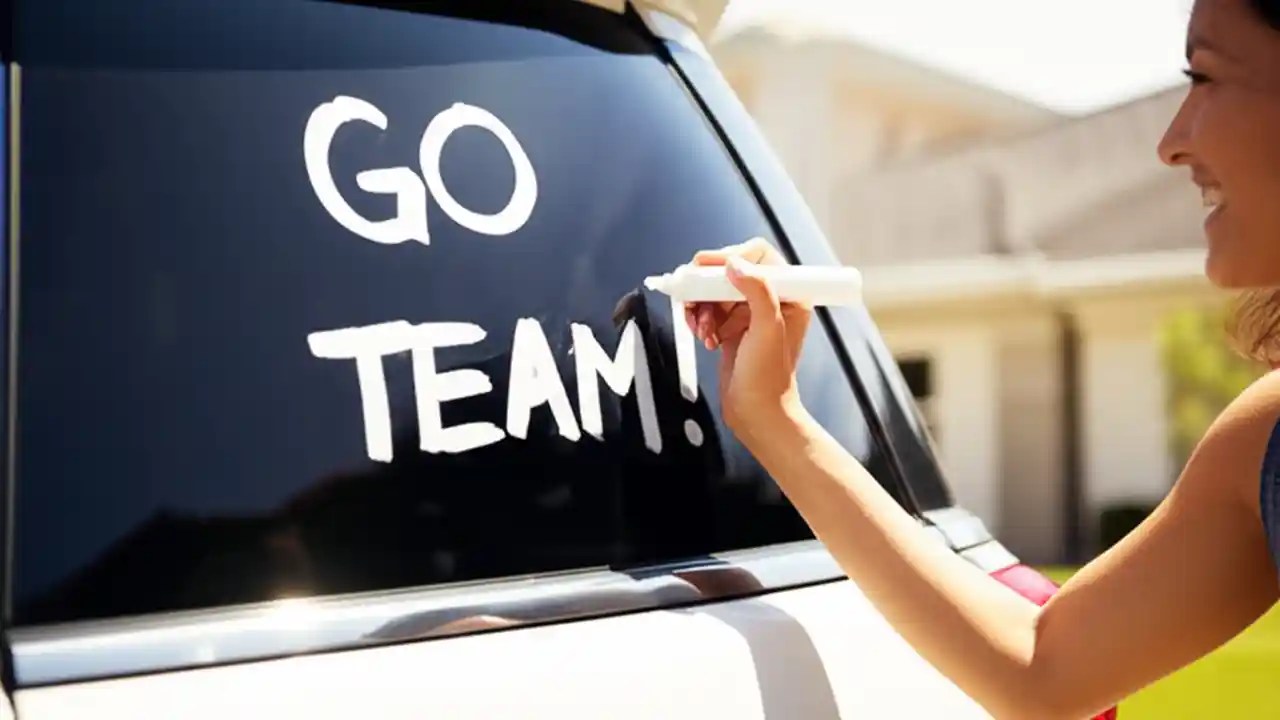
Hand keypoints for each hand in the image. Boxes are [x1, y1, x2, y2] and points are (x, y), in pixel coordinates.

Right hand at [685, 237, 810, 439]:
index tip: (708, 269)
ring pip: (714, 289)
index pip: (758, 256)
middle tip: (692, 295)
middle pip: (729, 270)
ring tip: (701, 328)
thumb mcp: (768, 330)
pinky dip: (698, 318)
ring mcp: (749, 313)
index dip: (730, 257)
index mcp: (789, 294)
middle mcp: (771, 299)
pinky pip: (707, 308)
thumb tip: (735, 264)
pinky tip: (703, 337)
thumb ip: (757, 291)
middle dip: (708, 286)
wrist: (755, 413)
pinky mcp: (731, 326)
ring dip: (700, 305)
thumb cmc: (768, 379)